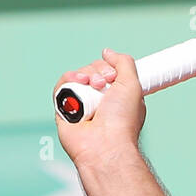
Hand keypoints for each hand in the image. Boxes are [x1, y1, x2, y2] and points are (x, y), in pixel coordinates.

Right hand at [53, 48, 145, 165]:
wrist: (105, 143)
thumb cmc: (123, 121)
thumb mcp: (134, 85)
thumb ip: (124, 63)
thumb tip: (108, 52)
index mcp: (120, 97)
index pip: (110, 71)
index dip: (110, 68)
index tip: (115, 75)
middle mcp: (101, 101)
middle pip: (93, 70)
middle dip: (98, 71)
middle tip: (105, 83)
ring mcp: (83, 104)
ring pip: (77, 76)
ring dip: (84, 76)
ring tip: (91, 87)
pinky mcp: (65, 108)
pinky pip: (62, 85)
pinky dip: (68, 82)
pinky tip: (77, 86)